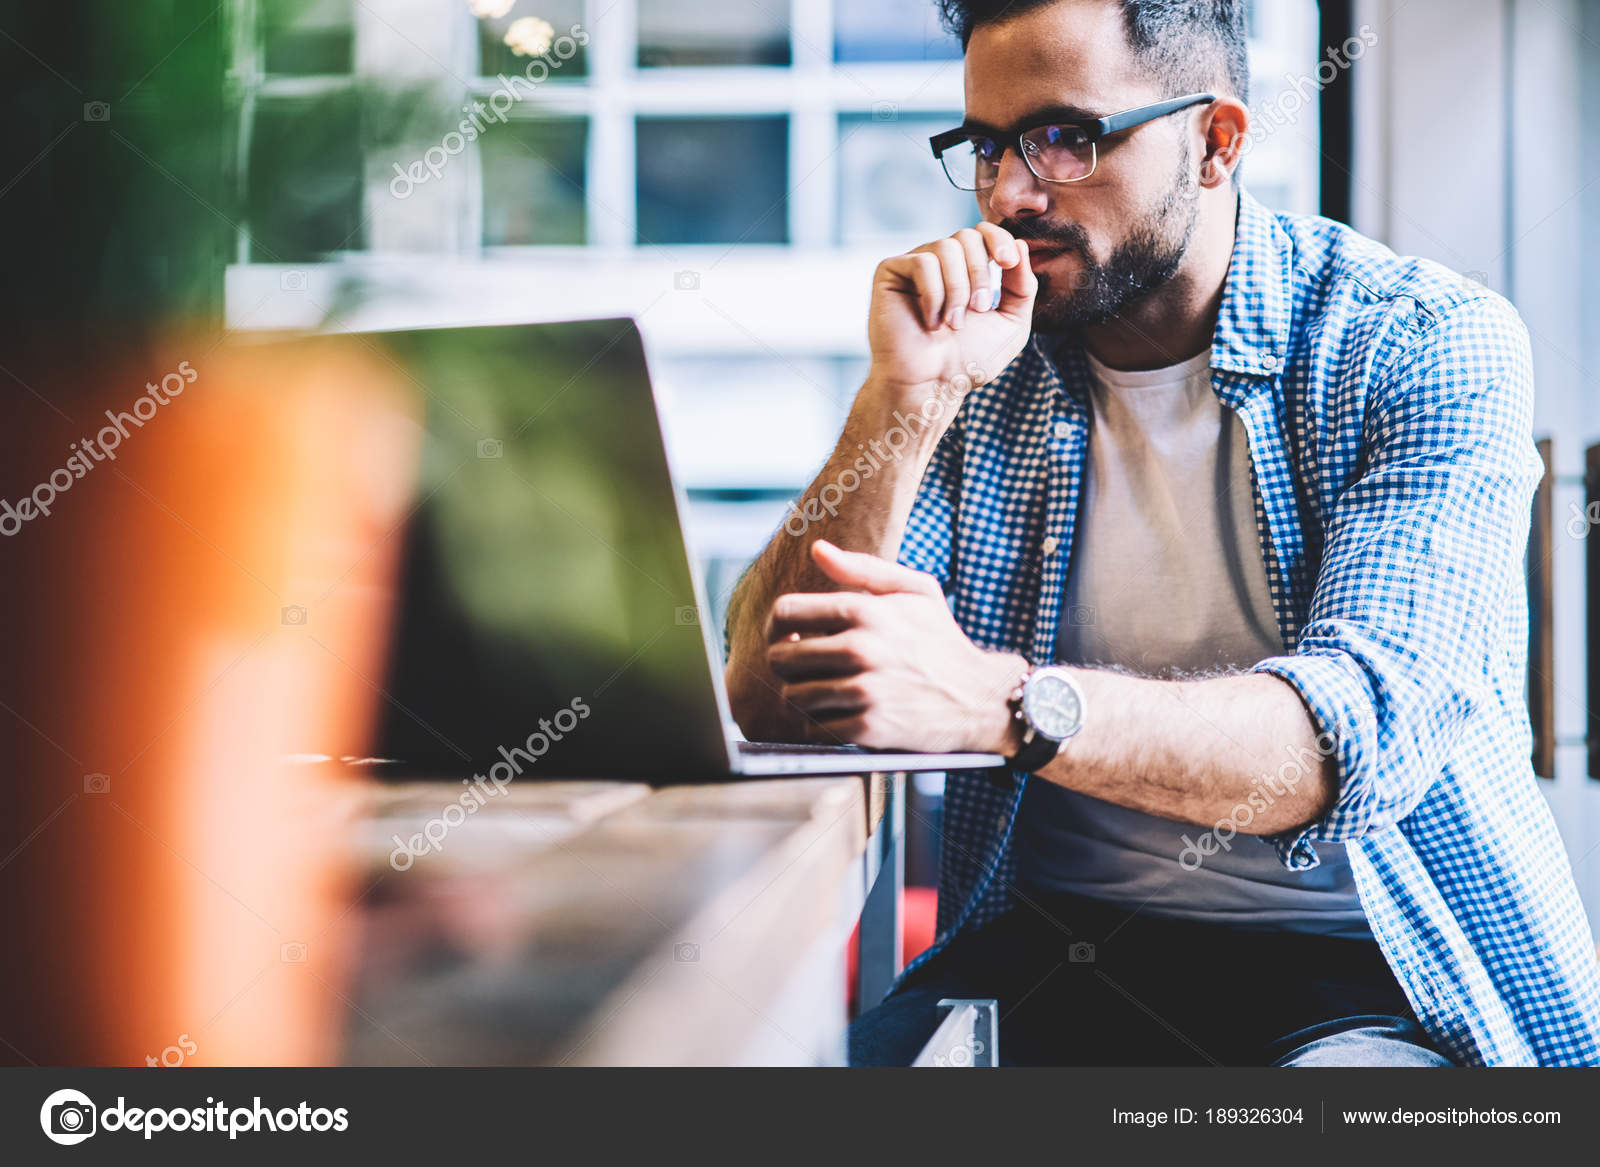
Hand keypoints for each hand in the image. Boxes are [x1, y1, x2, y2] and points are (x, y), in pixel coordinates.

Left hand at [764, 539, 1026, 752]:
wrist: (981, 698)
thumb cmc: (942, 641)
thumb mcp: (916, 591)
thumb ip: (863, 568)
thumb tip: (817, 550)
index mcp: (866, 610)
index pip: (785, 612)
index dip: (779, 626)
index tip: (791, 637)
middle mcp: (861, 648)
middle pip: (781, 657)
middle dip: (790, 663)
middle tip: (808, 667)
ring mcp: (864, 690)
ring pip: (794, 695)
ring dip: (805, 696)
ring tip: (828, 691)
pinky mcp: (869, 728)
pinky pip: (815, 727)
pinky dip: (823, 724)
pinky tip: (843, 714)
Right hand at [865, 223, 1037, 407]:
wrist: (932, 385)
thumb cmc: (968, 361)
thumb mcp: (1011, 324)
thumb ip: (1022, 286)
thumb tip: (1021, 243)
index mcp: (965, 270)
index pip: (983, 233)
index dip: (999, 239)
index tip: (1009, 263)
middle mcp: (939, 264)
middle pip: (967, 236)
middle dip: (979, 272)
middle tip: (978, 309)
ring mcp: (913, 267)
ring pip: (946, 247)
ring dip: (958, 289)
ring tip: (953, 323)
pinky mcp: (890, 273)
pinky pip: (922, 263)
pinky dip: (934, 294)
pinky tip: (930, 321)